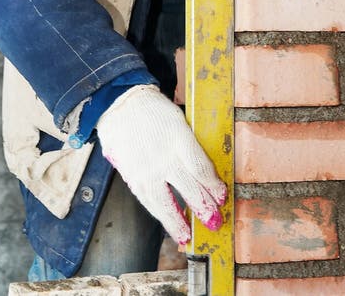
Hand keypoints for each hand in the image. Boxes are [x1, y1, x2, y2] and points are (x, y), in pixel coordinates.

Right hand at [96, 84, 226, 243]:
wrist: (122, 106)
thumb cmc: (155, 112)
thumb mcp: (179, 120)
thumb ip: (190, 145)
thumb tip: (205, 171)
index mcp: (179, 138)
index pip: (201, 168)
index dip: (213, 185)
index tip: (221, 196)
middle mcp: (164, 156)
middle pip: (189, 188)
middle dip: (204, 208)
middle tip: (215, 222)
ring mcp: (147, 169)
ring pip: (166, 202)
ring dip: (179, 222)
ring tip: (188, 237)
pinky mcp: (134, 177)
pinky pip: (149, 201)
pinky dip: (160, 216)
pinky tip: (169, 226)